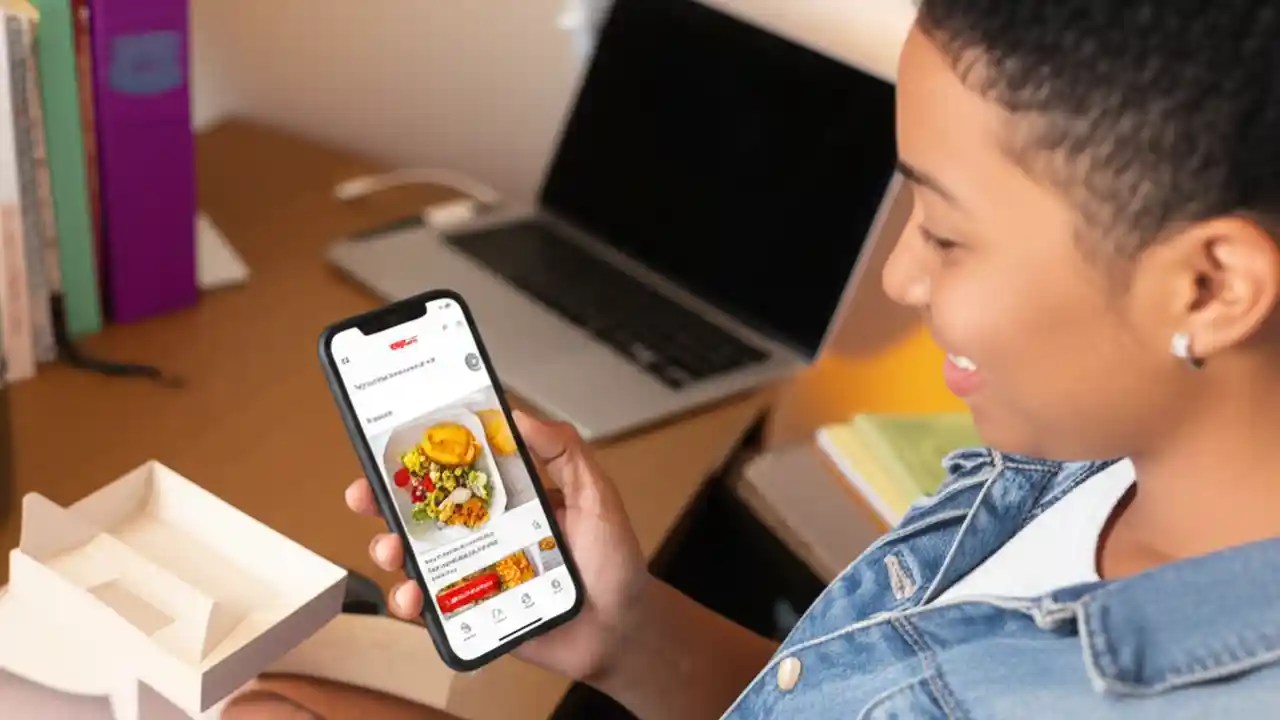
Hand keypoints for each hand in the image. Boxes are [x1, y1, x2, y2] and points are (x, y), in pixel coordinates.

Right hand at [344, 410, 650, 681]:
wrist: (621, 629)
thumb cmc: (612, 561)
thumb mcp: (596, 496)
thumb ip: (565, 453)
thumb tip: (520, 417)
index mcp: (507, 495)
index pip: (455, 466)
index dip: (419, 453)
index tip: (388, 440)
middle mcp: (483, 530)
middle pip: (420, 508)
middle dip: (382, 498)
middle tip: (365, 494)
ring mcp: (473, 570)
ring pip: (414, 556)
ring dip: (388, 548)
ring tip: (391, 550)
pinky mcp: (470, 610)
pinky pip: (429, 606)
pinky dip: (409, 601)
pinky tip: (412, 598)